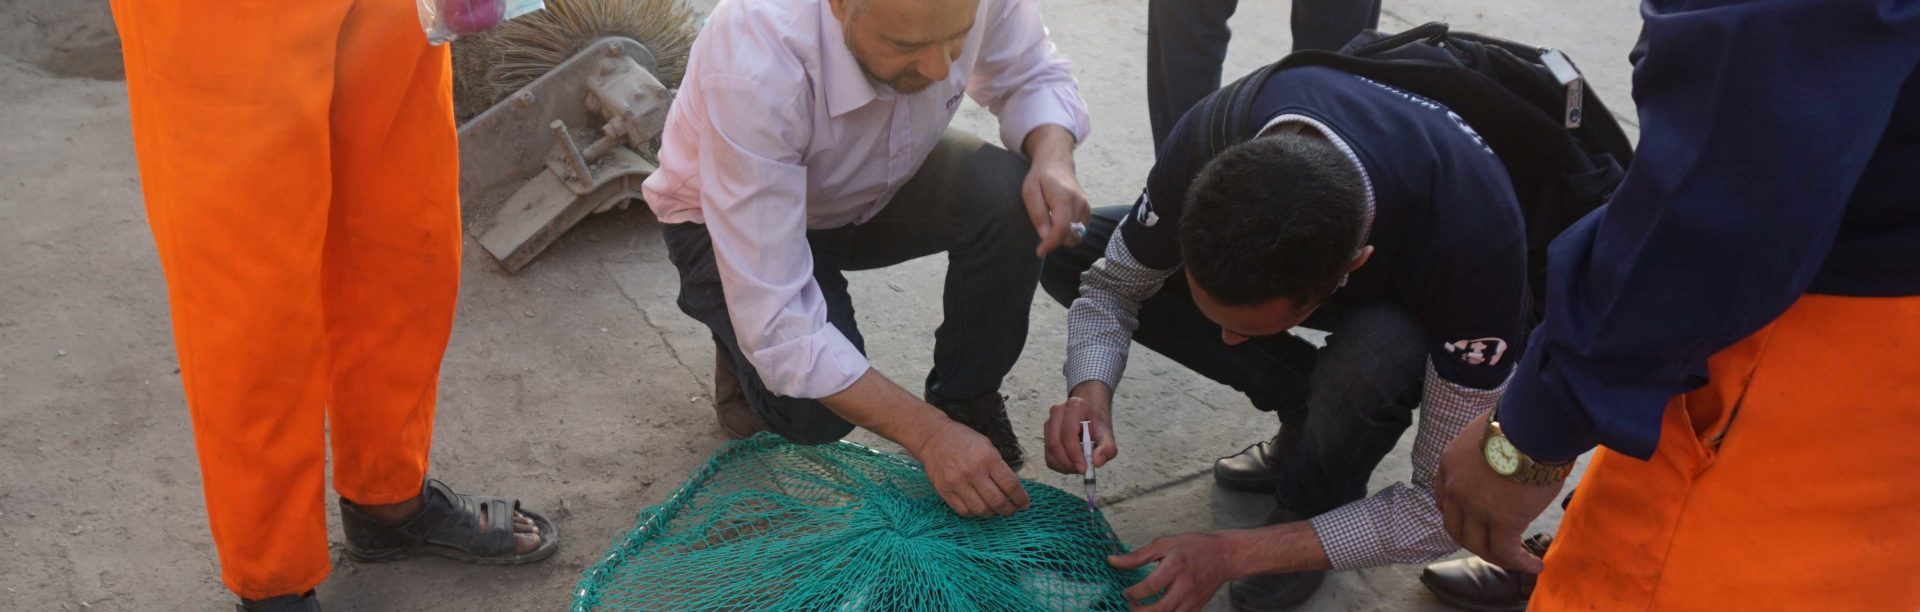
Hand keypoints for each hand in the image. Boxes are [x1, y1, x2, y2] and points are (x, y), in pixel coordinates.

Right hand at [909, 420, 1030, 517]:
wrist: (933, 438)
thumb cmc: (963, 440)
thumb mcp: (988, 446)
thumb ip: (1000, 468)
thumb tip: (1014, 490)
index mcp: (987, 458)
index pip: (1010, 485)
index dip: (1020, 498)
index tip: (1024, 504)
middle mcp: (973, 472)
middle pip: (998, 501)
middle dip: (1009, 509)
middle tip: (1012, 509)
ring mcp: (957, 483)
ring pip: (981, 510)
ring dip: (992, 513)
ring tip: (995, 509)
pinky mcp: (945, 491)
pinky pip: (964, 511)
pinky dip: (975, 513)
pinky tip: (979, 507)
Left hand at [1019, 125, 1089, 256]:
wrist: (1057, 164)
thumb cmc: (1040, 178)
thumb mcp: (1030, 193)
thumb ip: (1038, 214)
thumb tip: (1045, 236)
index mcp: (1064, 197)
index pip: (1062, 228)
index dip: (1051, 243)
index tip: (1039, 251)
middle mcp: (1079, 203)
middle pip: (1070, 235)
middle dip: (1055, 240)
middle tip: (1042, 230)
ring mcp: (1086, 207)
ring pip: (1076, 236)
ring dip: (1062, 238)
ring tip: (1050, 224)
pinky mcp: (1088, 211)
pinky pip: (1081, 232)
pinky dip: (1069, 233)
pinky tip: (1059, 223)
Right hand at [1043, 382, 1116, 474]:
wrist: (1089, 417)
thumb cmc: (1097, 425)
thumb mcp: (1107, 435)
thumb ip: (1107, 448)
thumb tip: (1097, 462)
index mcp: (1075, 406)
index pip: (1068, 432)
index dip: (1074, 453)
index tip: (1084, 468)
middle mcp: (1058, 412)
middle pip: (1055, 443)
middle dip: (1068, 462)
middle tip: (1082, 471)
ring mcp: (1049, 423)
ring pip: (1050, 450)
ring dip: (1064, 465)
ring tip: (1079, 467)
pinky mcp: (1045, 435)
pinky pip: (1048, 456)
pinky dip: (1060, 465)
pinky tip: (1072, 465)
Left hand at [1108, 531, 1243, 610]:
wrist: (1224, 556)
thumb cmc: (1193, 547)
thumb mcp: (1164, 543)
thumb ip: (1137, 555)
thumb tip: (1112, 561)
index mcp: (1175, 566)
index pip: (1151, 586)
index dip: (1134, 593)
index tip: (1126, 592)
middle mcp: (1185, 585)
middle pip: (1160, 609)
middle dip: (1140, 611)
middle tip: (1131, 605)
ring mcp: (1193, 598)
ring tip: (1142, 610)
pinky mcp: (1198, 607)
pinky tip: (1156, 611)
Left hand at [1433, 410, 1563, 573]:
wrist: (1534, 423)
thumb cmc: (1522, 420)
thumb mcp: (1490, 432)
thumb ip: (1488, 450)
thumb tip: (1509, 456)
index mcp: (1450, 463)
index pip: (1445, 500)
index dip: (1458, 517)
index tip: (1474, 524)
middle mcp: (1456, 488)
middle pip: (1456, 528)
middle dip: (1475, 541)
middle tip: (1495, 547)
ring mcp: (1475, 506)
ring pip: (1478, 544)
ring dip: (1497, 556)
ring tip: (1518, 560)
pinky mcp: (1502, 520)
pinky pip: (1506, 551)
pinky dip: (1519, 563)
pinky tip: (1535, 565)